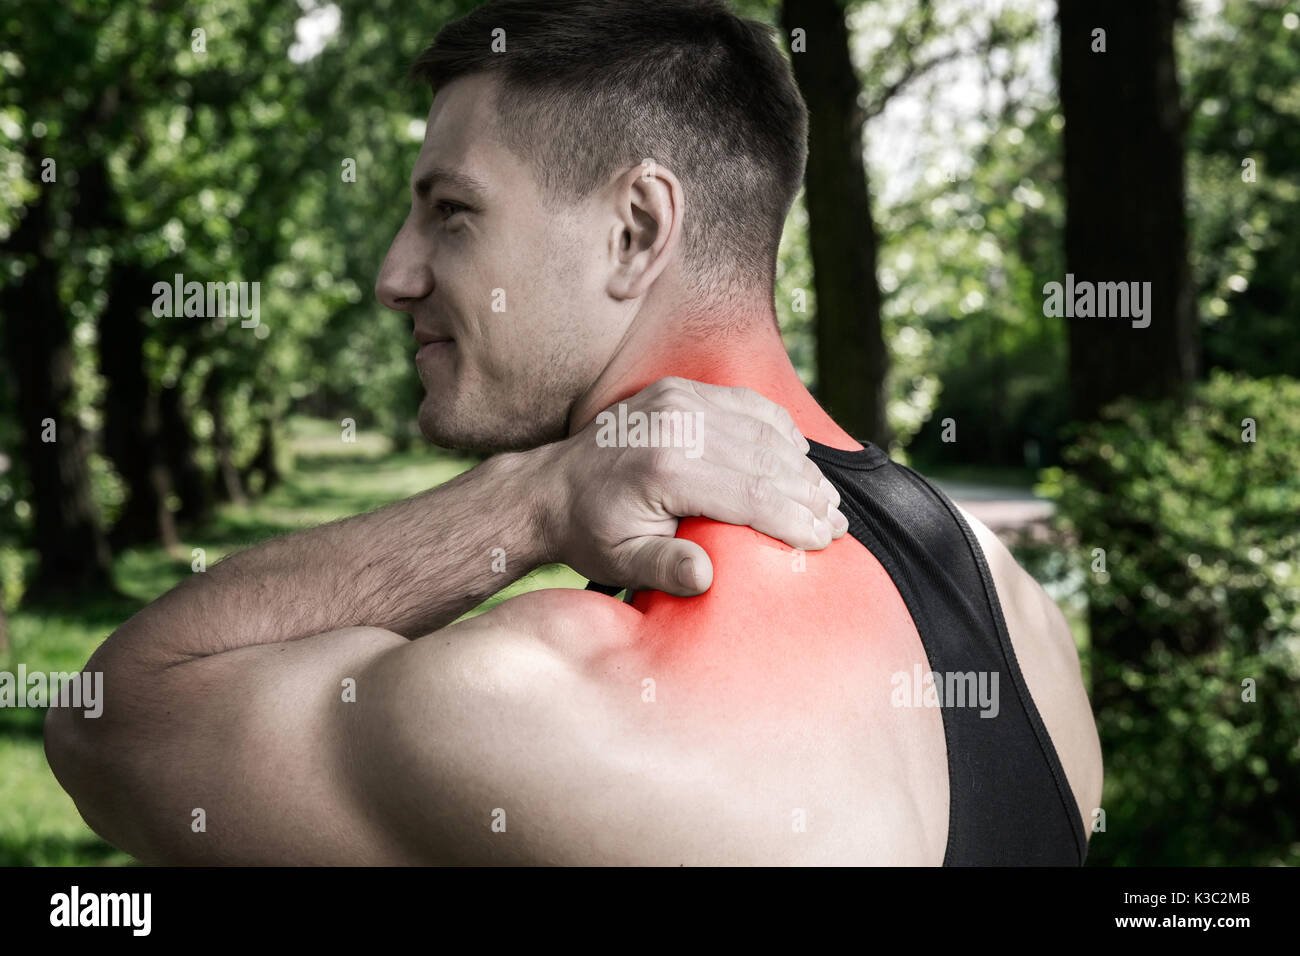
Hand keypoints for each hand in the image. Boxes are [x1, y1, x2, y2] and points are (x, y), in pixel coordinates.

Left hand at [539, 376, 847, 595]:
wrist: (552, 487)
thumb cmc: (591, 533)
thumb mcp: (620, 563)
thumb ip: (664, 569)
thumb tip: (705, 577)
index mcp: (665, 470)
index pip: (753, 494)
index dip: (796, 519)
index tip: (825, 540)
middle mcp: (675, 424)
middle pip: (767, 459)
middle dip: (809, 494)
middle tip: (840, 523)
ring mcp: (678, 399)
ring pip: (763, 428)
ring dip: (802, 464)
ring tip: (827, 497)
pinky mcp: (679, 389)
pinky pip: (746, 403)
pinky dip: (778, 428)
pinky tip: (798, 454)